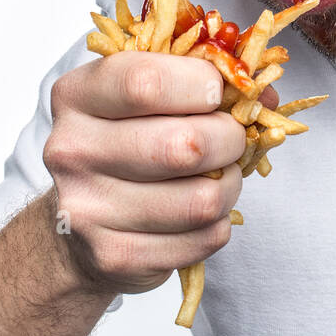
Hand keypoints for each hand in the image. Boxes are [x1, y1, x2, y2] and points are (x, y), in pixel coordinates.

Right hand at [43, 50, 274, 294]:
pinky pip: (202, 238)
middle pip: (184, 145)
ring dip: (229, 186)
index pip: (146, 83)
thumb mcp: (147, 96)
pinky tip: (201, 212)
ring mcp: (87, 209)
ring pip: (201, 200)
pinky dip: (219, 224)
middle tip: (230, 139)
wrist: (77, 222)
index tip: (217, 92)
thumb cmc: (126, 143)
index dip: (201, 84)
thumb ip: (201, 80)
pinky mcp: (113, 255)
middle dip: (229, 139)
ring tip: (219, 177)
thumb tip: (263, 92)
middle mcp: (71, 151)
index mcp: (77, 96)